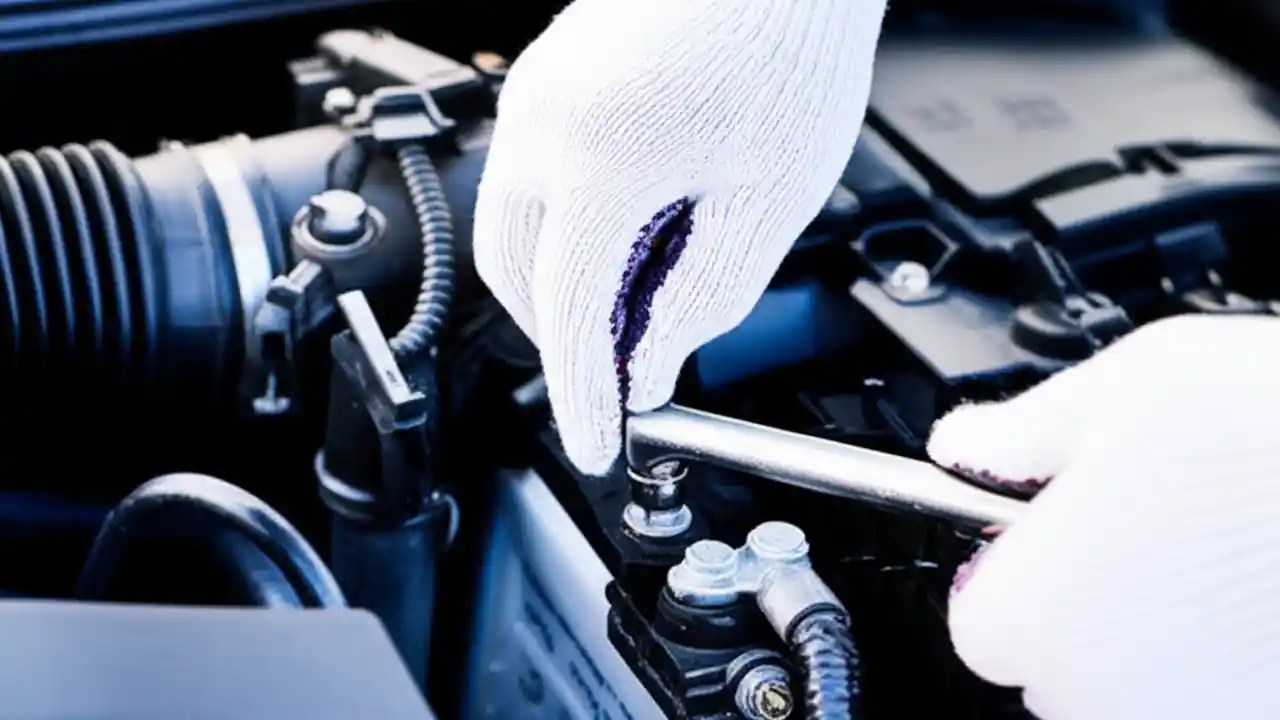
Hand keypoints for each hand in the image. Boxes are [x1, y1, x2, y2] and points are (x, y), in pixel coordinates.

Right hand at [473, 0, 887, 473]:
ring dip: (561, 284)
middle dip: (563, 339)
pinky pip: (528, 179)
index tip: (597, 441)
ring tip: (640, 297)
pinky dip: (564, 229)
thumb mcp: (770, 194)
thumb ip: (705, 293)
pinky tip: (628, 233)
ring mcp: (534, 95)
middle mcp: (543, 125)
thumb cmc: (789, 42)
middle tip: (628, 369)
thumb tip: (654, 361)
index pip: (570, 316)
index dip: (583, 395)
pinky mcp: (545, 79)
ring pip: (511, 228)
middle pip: (515, 277)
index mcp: (601, 160)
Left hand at [928, 315, 1279, 719]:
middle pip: (1063, 666)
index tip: (1055, 526)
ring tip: (1231, 550)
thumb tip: (966, 444)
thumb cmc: (1276, 429)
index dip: (1017, 565)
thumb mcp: (1127, 387)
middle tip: (1158, 524)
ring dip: (1169, 632)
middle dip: (1094, 600)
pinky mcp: (1263, 718)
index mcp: (1036, 615)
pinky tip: (1265, 589)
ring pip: (1150, 686)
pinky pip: (1220, 689)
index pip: (982, 620)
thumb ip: (1022, 431)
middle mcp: (1104, 700)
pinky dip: (1235, 652)